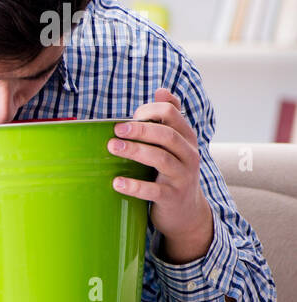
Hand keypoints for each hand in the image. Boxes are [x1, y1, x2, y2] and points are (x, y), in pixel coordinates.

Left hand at [108, 87, 213, 262]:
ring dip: (135, 151)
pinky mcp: (172, 197)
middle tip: (117, 130)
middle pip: (167, 135)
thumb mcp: (175, 144)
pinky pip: (154, 191)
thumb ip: (169, 118)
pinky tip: (117, 182)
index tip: (129, 117)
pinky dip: (134, 186)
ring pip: (161, 159)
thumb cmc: (173, 171)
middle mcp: (189, 154)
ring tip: (112, 148)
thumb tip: (161, 90)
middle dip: (141, 129)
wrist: (186, 211)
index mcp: (186, 138)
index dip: (149, 112)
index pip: (172, 114)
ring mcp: (182, 176)